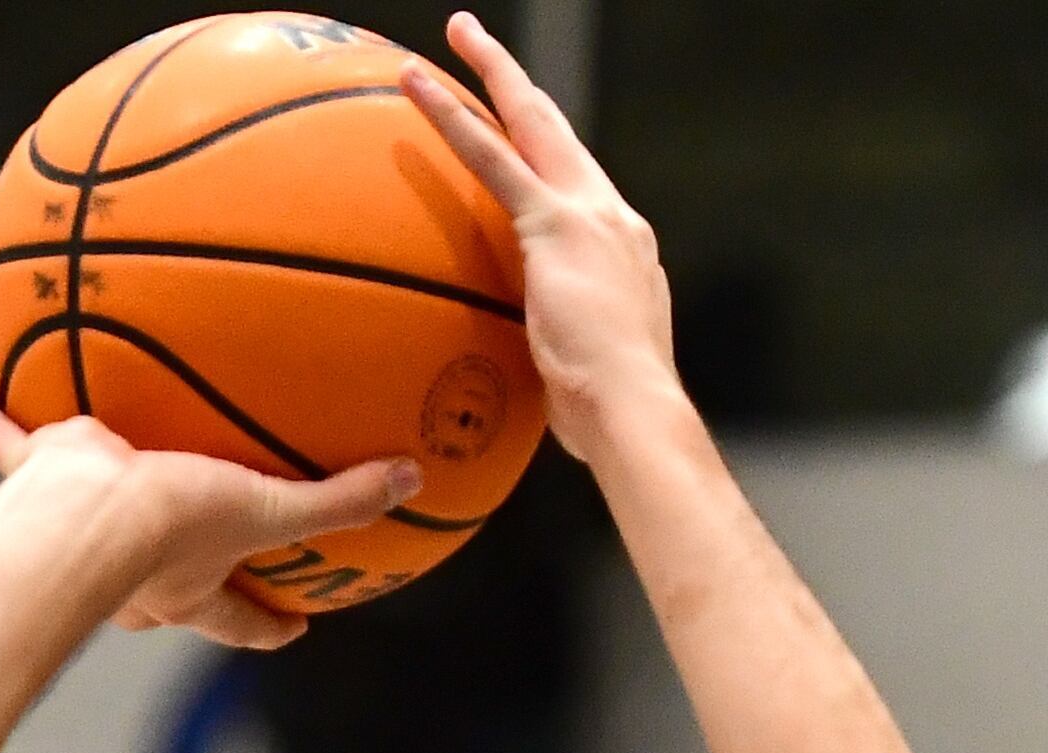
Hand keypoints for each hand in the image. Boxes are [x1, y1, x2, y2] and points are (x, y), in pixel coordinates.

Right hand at [0, 357, 417, 649]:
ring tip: (82, 437)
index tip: (296, 627)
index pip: (236, 618)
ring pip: (78, 508)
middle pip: (156, 576)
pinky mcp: (30, 476)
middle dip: (171, 568)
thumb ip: (338, 501)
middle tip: (196, 536)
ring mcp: (72, 521)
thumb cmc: (168, 530)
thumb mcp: (266, 512)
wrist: (79, 520)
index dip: (267, 626)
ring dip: (78, 483)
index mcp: (184, 585)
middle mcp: (126, 566)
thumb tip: (414, 481)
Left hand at [401, 13, 684, 463]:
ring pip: (528, 124)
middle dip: (516, 84)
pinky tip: (412, 87)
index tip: (520, 131)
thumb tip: (519, 380)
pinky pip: (492, 157)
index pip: (572, 185)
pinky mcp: (555, 224)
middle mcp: (611, 216)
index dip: (544, 154)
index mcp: (618, 247)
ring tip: (449, 40)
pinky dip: (451, 118)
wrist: (634, 414)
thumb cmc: (604, 418)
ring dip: (487, 76)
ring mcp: (588, 213)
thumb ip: (547, 349)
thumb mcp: (576, 372)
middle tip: (476, 43)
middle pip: (555, 132)